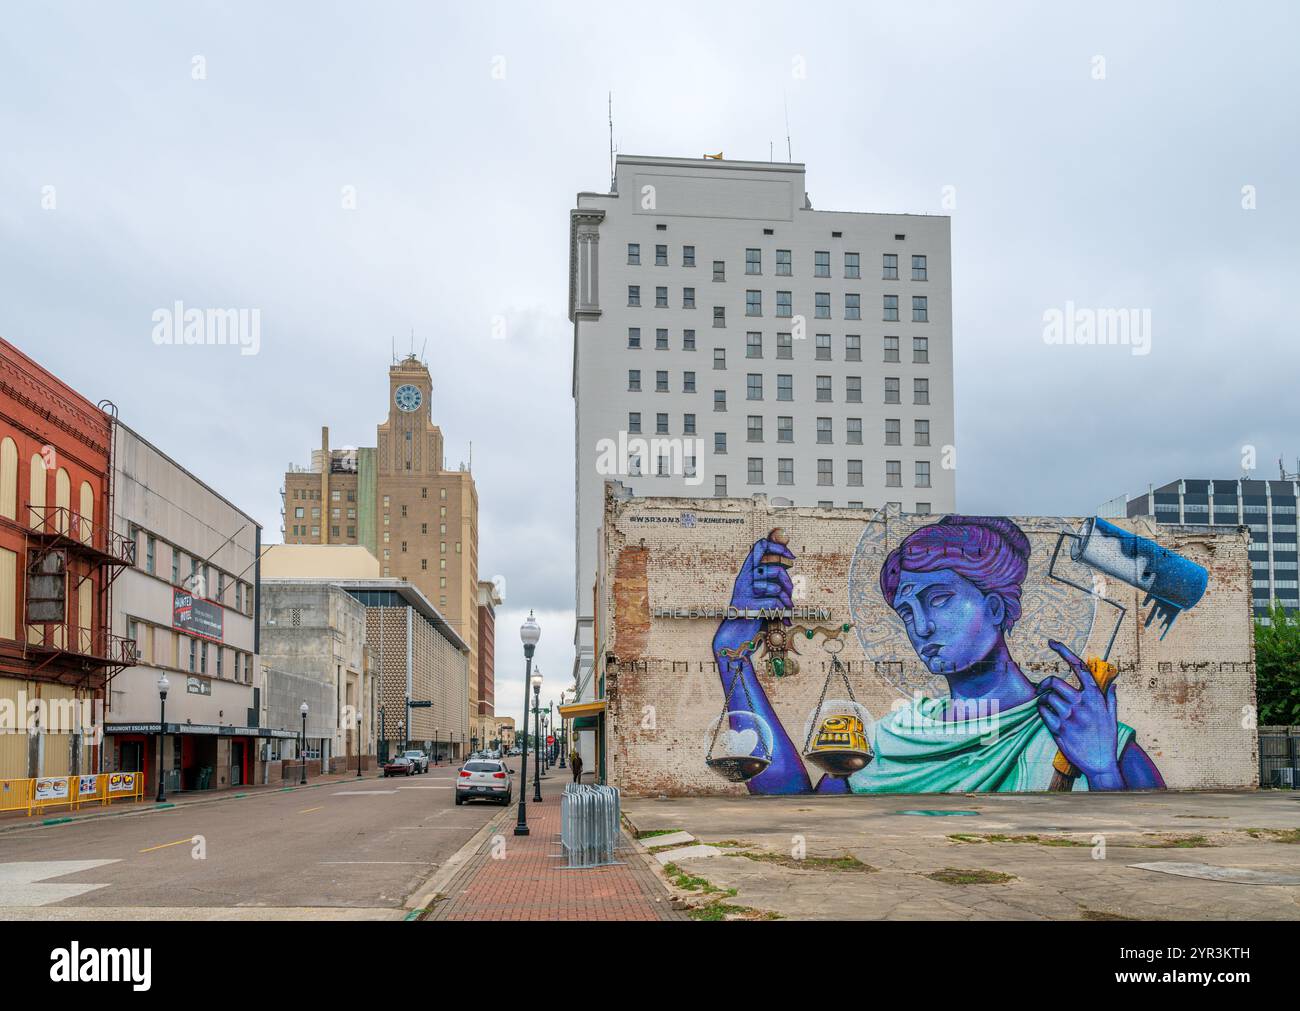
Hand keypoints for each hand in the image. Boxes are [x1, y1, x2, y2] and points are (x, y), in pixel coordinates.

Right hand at [712, 536, 795, 656]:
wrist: (735, 634)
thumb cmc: (752, 611)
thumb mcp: (759, 591)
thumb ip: (770, 577)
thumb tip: (787, 562)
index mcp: (746, 572)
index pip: (760, 546)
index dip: (778, 547)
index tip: (790, 556)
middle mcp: (744, 579)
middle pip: (775, 568)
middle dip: (788, 582)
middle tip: (790, 592)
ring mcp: (745, 592)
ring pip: (777, 587)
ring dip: (787, 600)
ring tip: (788, 608)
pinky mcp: (749, 607)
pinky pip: (776, 604)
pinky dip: (783, 612)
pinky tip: (784, 618)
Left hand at [1037, 640, 1119, 782]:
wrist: (1100, 764)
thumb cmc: (1106, 739)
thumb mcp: (1112, 716)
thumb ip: (1110, 698)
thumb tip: (1114, 684)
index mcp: (1095, 697)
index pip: (1079, 667)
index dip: (1064, 651)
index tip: (1052, 642)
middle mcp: (1082, 704)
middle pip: (1054, 682)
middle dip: (1046, 683)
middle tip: (1044, 688)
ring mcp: (1069, 716)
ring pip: (1046, 697)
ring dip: (1044, 699)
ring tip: (1050, 707)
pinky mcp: (1058, 728)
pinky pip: (1042, 712)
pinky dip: (1041, 711)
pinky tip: (1048, 716)